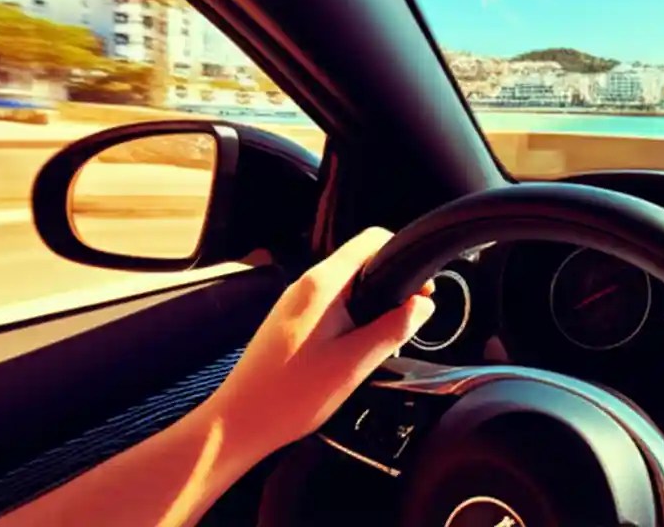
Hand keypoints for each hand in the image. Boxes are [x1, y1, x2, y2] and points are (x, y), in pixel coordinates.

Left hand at [209, 227, 434, 457]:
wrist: (239, 422)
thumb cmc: (293, 395)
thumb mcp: (355, 363)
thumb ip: (394, 329)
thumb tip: (425, 304)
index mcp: (322, 284)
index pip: (372, 241)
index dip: (404, 257)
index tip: (421, 291)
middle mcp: (306, 284)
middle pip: (361, 262)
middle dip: (391, 286)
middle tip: (408, 322)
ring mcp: (295, 302)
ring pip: (347, 286)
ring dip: (372, 305)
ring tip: (384, 341)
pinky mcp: (290, 320)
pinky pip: (331, 305)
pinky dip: (352, 318)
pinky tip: (355, 351)